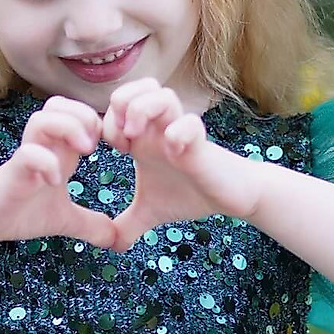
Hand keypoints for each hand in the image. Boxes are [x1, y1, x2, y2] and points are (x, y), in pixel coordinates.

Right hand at [0, 95, 118, 253]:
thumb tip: (117, 239)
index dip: (96, 122)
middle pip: (57, 104)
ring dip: (67, 130)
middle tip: (94, 147)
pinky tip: (55, 182)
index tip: (107, 149)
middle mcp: (41, 147)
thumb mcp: (64, 220)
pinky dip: (46, 163)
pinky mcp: (12, 173)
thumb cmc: (20, 214)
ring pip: (41, 118)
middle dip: (82, 117)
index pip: (75, 112)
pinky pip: (28, 153)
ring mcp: (25, 157)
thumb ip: (90, 224)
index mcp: (56, 151)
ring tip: (83, 155)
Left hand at [101, 78, 263, 251]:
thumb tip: (109, 246)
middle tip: (121, 139)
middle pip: (137, 87)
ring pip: (163, 94)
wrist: (230, 196)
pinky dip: (178, 136)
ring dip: (144, 112)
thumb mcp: (150, 212)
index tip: (109, 152)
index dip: (104, 125)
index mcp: (143, 139)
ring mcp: (181, 132)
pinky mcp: (202, 144)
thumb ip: (127, 226)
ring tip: (137, 141)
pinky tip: (172, 156)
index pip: (114, 109)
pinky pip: (191, 123)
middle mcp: (160, 129)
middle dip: (122, 106)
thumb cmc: (189, 194)